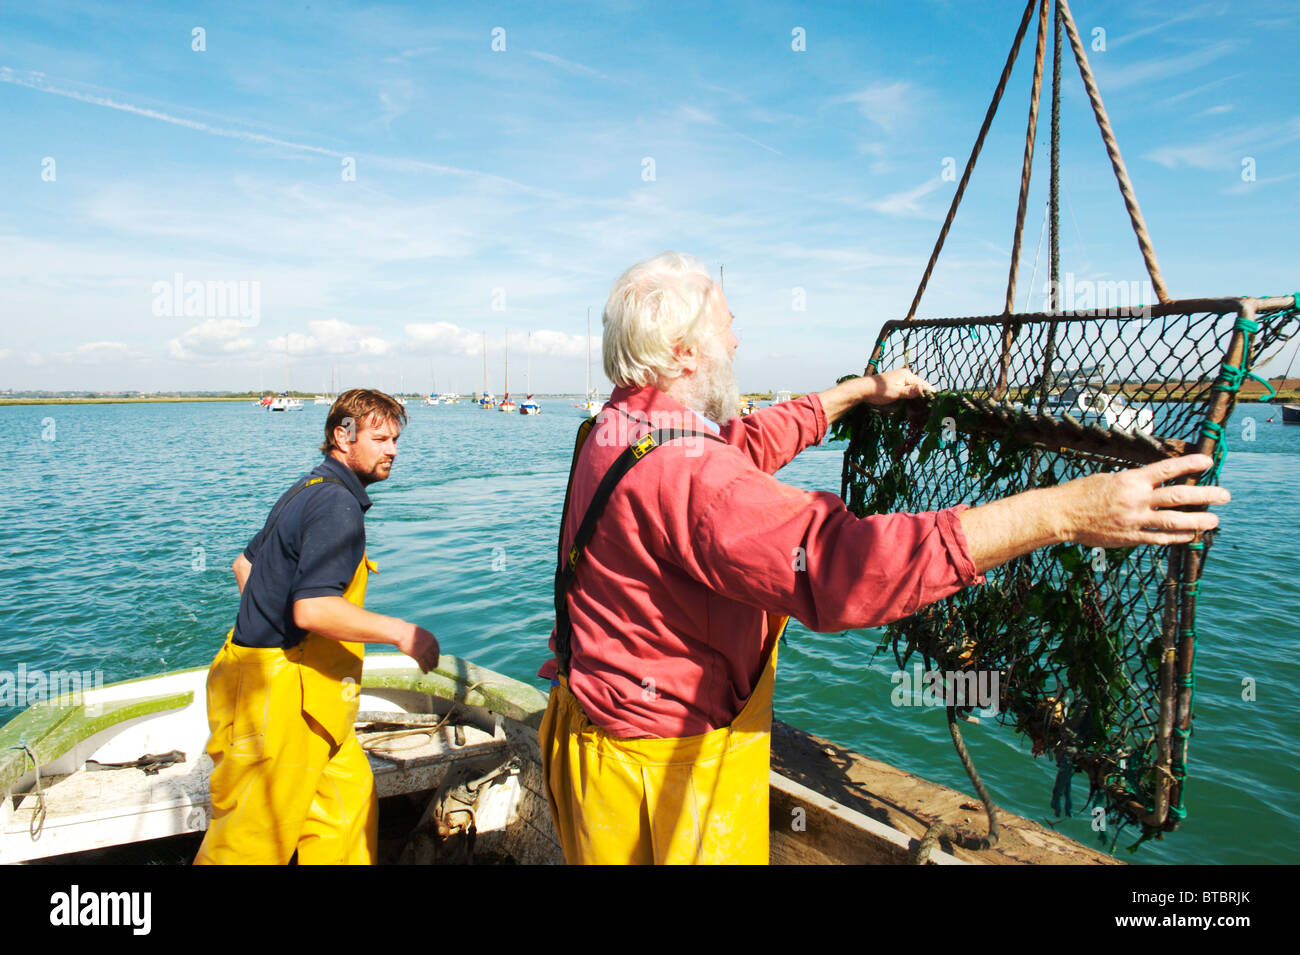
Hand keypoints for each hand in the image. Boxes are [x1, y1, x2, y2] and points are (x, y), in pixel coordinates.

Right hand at [396, 624, 439, 672]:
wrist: (401, 632)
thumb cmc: (408, 631)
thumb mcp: (420, 633)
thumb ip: (424, 639)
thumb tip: (425, 643)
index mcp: (431, 638)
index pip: (436, 649)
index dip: (436, 656)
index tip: (436, 659)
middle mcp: (430, 644)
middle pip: (434, 656)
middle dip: (434, 662)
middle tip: (434, 667)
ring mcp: (424, 650)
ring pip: (429, 661)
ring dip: (430, 667)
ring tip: (430, 670)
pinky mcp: (418, 655)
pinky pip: (423, 664)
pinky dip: (424, 669)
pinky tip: (425, 672)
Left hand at [862, 367, 933, 404]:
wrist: (863, 389)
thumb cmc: (878, 392)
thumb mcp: (895, 392)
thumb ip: (909, 391)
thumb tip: (923, 388)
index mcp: (907, 375)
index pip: (925, 384)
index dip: (931, 394)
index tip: (937, 403)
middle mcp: (906, 375)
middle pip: (921, 386)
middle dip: (926, 395)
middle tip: (931, 408)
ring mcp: (901, 378)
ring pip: (915, 387)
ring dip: (919, 396)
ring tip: (925, 406)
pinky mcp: (897, 382)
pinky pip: (909, 388)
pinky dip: (913, 395)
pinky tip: (914, 402)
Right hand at [1063, 454, 1229, 547]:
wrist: (1062, 515)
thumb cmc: (1082, 493)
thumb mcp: (1109, 478)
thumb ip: (1133, 481)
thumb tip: (1155, 483)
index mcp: (1130, 480)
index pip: (1167, 470)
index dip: (1190, 464)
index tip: (1208, 462)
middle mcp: (1136, 500)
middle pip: (1179, 496)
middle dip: (1206, 495)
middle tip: (1225, 495)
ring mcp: (1134, 520)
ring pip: (1175, 521)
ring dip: (1198, 520)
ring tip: (1214, 520)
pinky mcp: (1130, 537)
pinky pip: (1160, 538)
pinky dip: (1178, 536)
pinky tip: (1190, 535)